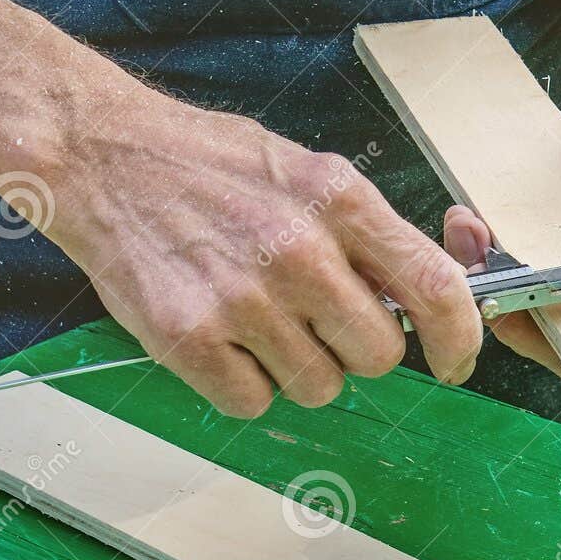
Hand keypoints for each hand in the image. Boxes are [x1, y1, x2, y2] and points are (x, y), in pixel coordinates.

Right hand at [44, 90, 482, 416]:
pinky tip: (219, 335)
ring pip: (319, 387)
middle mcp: (297, 250)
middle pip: (379, 355)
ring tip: (255, 317)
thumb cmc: (209, 165)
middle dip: (356, 348)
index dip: (458, 338)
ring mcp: (241, 299)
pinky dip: (241, 382)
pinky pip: (253, 402)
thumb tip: (425, 299)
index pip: (436, 288)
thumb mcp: (309, 172)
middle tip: (315, 319)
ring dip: (296, 367)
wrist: (102, 157)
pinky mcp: (188, 338)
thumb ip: (368, 234)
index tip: (453, 361)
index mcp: (339, 200)